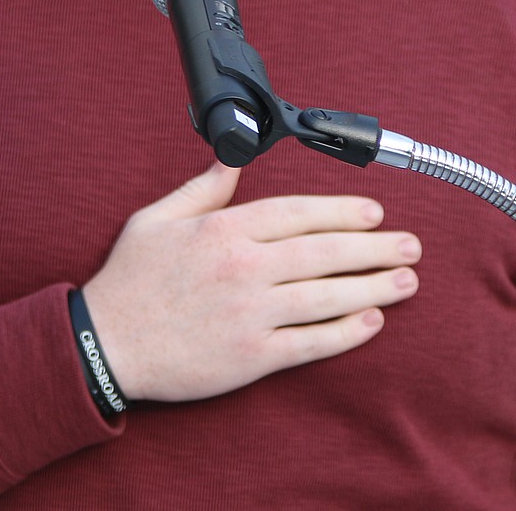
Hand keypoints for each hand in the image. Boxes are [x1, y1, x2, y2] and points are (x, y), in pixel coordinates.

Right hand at [81, 162, 422, 402]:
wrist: (104, 346)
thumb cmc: (128, 283)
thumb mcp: (155, 220)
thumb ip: (201, 189)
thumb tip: (230, 159)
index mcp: (223, 231)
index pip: (299, 213)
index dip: (343, 211)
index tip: (374, 212)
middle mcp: (244, 269)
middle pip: (325, 252)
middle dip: (375, 247)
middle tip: (411, 245)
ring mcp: (250, 314)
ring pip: (327, 297)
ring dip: (373, 287)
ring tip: (406, 280)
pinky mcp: (251, 357)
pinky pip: (310, 343)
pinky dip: (345, 333)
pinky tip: (371, 322)